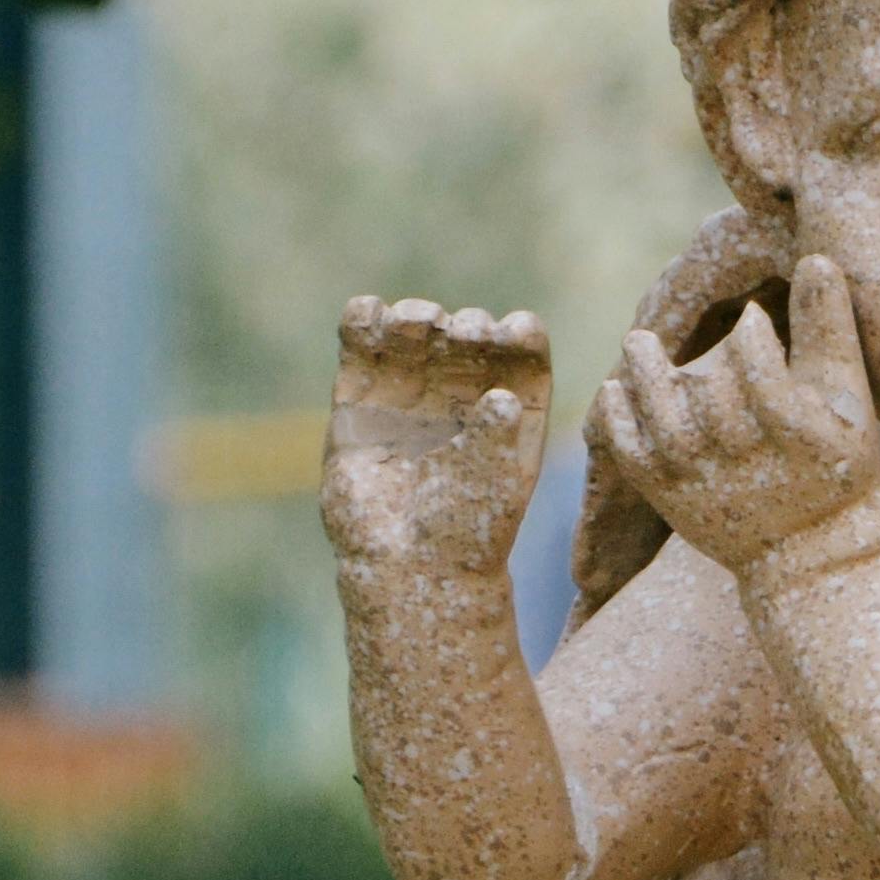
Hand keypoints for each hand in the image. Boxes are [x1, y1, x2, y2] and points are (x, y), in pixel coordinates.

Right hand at [325, 298, 550, 573]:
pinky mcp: (359, 400)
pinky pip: (360, 349)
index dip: (517, 334)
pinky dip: (361, 322)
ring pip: (414, 333)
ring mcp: (409, 393)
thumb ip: (497, 438)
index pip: (520, 352)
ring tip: (420, 323)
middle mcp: (460, 392)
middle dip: (467, 326)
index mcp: (509, 405)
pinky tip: (367, 313)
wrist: (405, 567)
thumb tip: (499, 397)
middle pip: (467, 335)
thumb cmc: (464, 533)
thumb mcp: (493, 484)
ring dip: (417, 316)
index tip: (514, 332)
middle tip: (463, 333)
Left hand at [596, 254, 879, 574]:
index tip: (751, 317)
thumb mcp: (845, 395)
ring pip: (669, 433)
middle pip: (715, 409)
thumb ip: (828, 326)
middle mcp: (753, 469)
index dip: (756, 347)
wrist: (811, 546)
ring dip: (647, 383)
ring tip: (637, 343)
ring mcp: (709, 487)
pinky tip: (613, 390)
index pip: (769, 390)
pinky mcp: (675, 501)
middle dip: (698, 364)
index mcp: (803, 443)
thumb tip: (815, 257)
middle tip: (686, 319)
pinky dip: (619, 426)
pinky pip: (637, 462)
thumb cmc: (837, 455)